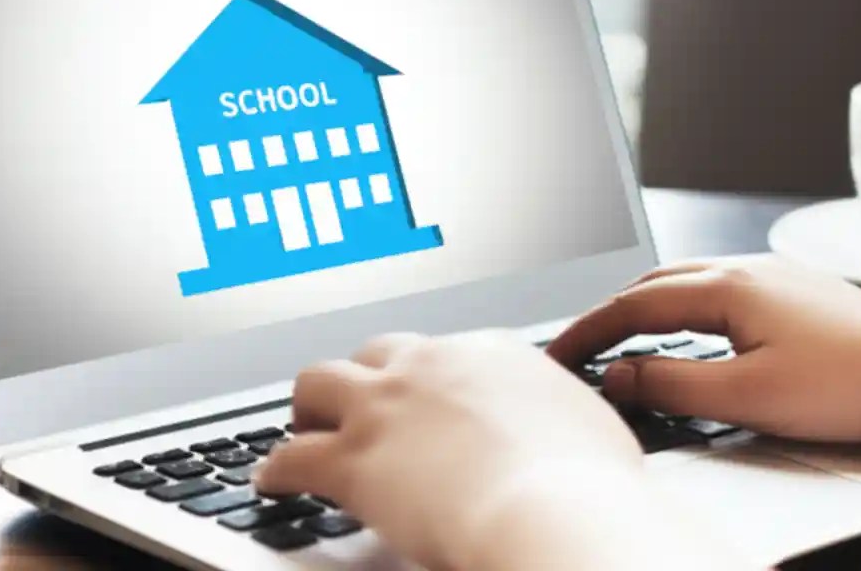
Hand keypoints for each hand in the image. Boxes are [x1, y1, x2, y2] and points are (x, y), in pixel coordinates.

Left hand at [254, 331, 647, 570]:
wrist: (553, 508)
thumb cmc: (586, 481)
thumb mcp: (589, 427)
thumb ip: (561, 416)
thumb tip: (570, 431)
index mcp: (491, 353)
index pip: (444, 352)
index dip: (427, 377)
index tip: (424, 396)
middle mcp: (432, 364)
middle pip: (376, 353)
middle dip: (363, 378)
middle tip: (358, 405)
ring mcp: (387, 406)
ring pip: (318, 383)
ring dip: (307, 407)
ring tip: (302, 426)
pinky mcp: (353, 458)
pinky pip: (292, 457)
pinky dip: (277, 470)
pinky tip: (272, 481)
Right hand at [547, 255, 860, 441]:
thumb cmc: (851, 386)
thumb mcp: (747, 397)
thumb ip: (671, 384)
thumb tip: (617, 375)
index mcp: (726, 288)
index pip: (630, 306)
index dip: (585, 333)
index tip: (555, 356)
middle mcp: (745, 269)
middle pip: (653, 284)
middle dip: (609, 315)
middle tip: (581, 351)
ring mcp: (774, 276)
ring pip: (687, 283)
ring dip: (646, 310)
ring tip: (625, 344)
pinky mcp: (797, 291)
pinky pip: (719, 290)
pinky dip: (683, 310)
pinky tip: (692, 336)